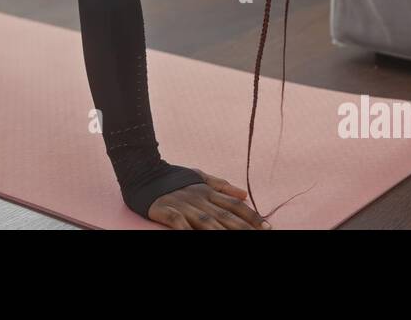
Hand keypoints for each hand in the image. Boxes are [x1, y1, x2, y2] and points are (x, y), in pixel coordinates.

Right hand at [147, 167, 272, 229]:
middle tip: (260, 236)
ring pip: (207, 221)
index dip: (252, 217)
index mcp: (207, 191)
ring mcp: (182, 204)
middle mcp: (198, 198)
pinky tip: (194, 237)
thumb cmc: (173, 176)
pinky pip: (179, 223)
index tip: (267, 227)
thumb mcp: (200, 176)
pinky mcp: (166, 210)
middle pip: (225, 216)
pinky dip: (187, 230)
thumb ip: (222, 186)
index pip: (235, 205)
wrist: (143, 170)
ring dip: (222, 232)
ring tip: (236, 240)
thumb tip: (245, 194)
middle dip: (244, 228)